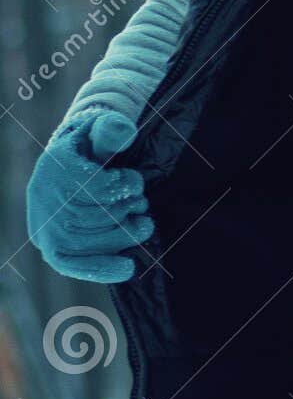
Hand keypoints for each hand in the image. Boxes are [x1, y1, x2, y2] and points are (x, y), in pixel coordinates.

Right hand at [26, 108, 151, 282]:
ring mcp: (44, 224)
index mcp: (56, 163)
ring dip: (124, 234)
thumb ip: (112, 130)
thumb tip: (123, 131)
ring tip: (143, 224)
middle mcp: (43, 195)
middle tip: (142, 205)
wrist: (71, 168)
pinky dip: (102, 268)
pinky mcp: (52, 248)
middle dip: (126, 210)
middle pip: (93, 216)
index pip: (94, 186)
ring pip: (89, 240)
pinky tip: (128, 267)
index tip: (135, 182)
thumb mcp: (101, 130)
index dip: (124, 186)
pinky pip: (72, 264)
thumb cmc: (93, 147)